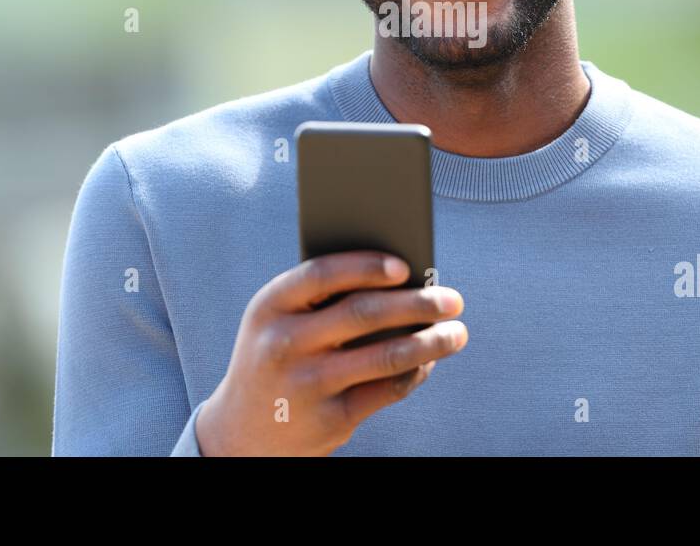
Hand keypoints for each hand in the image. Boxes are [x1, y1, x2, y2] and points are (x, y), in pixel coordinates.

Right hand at [194, 250, 466, 454]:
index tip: (406, 265)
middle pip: (365, 313)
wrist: (242, 433)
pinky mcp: (330, 419)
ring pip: (387, 356)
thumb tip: (405, 279)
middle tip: (453, 299)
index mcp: (270, 306)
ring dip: (432, 342)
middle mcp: (284, 343)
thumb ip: (324, 297)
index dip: (367, 266)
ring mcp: (307, 384)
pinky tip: (428, 361)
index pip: (324, 274)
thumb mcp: (280, 321)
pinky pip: (387, 389)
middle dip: (418, 303)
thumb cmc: (278, 357)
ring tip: (456, 333)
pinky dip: (416, 372)